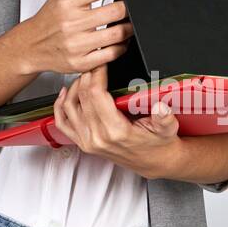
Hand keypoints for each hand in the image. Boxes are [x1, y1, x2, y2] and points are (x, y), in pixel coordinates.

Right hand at [17, 0, 149, 75]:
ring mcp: (76, 44)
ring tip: (127, 24)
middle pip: (116, 11)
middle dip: (130, 8)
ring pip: (118, 34)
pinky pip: (112, 54)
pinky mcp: (81, 62)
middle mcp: (71, 23)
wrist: (30, 46)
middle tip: (132, 8)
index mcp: (68, 2)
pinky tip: (119, 41)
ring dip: (129, 28)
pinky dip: (122, 46)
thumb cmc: (49, 19)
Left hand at [52, 60, 180, 179]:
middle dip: (87, 76)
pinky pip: (62, 123)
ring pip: (69, 107)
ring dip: (74, 87)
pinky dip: (59, 106)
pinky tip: (65, 94)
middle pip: (82, 97)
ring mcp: (87, 141)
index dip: (96, 74)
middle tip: (94, 64)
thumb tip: (160, 106)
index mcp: (116, 131)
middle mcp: (98, 137)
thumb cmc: (158, 145)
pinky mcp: (82, 143)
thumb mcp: (168, 129)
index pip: (96, 95)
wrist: (153, 162)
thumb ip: (164, 117)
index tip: (101, 64)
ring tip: (84, 76)